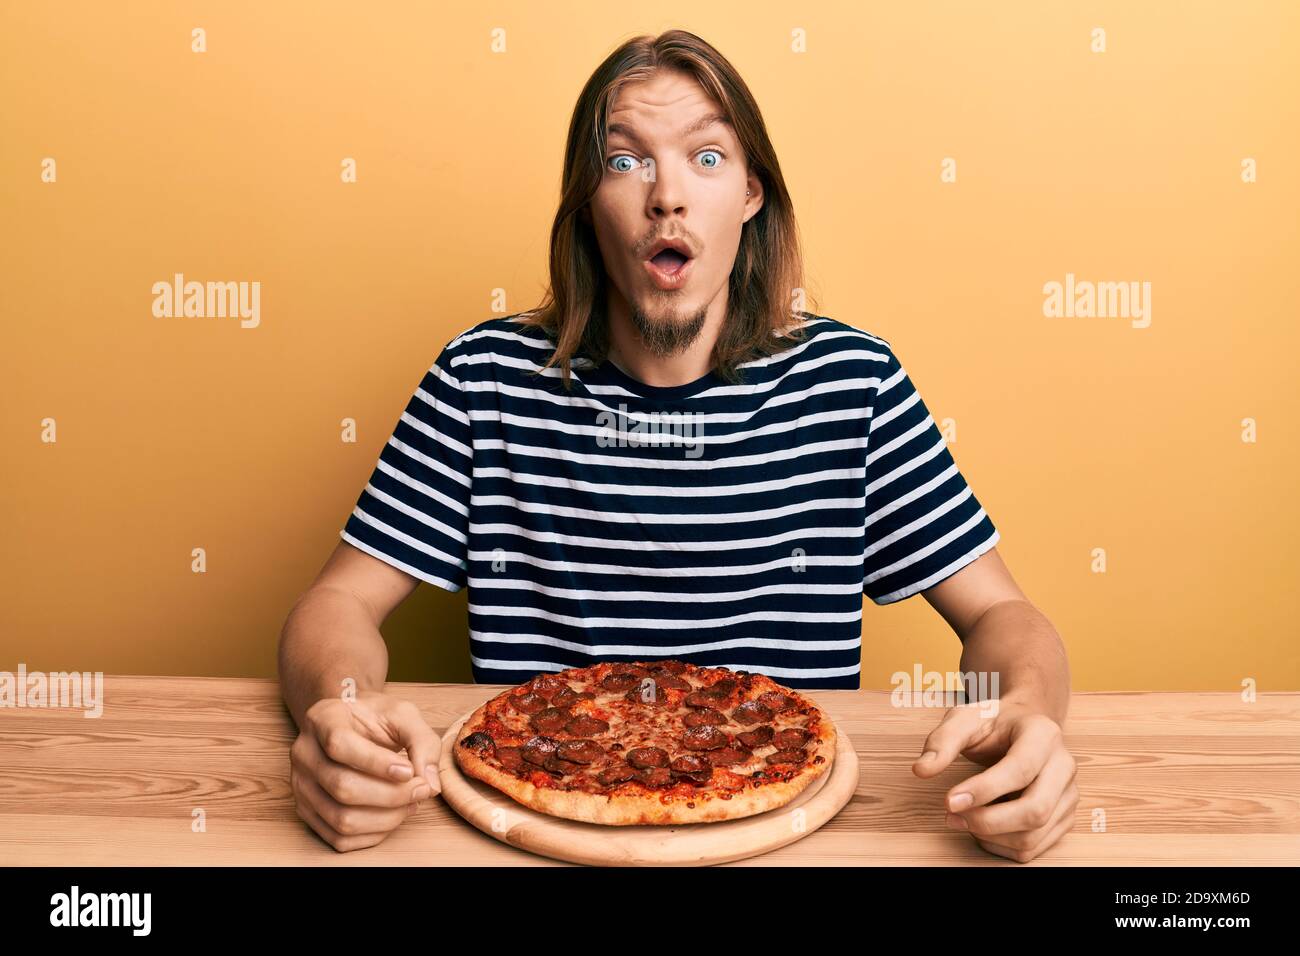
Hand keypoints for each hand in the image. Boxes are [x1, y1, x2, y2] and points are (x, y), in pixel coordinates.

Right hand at [289, 689, 441, 851]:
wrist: (351, 724)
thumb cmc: (375, 718)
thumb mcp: (403, 715)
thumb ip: (422, 742)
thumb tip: (430, 784)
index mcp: (322, 719)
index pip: (339, 745)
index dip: (376, 763)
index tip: (408, 770)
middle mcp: (304, 753)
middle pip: (342, 786)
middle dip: (391, 795)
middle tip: (422, 789)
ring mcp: (301, 785)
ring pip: (341, 818)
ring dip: (386, 818)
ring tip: (411, 802)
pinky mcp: (307, 811)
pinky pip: (339, 838)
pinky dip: (373, 834)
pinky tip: (393, 815)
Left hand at [912, 699, 1077, 862]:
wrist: (1023, 726)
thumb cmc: (994, 723)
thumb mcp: (964, 718)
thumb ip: (942, 740)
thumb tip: (922, 769)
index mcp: (1043, 734)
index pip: (1020, 769)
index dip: (984, 790)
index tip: (948, 800)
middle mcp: (1064, 765)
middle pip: (1035, 810)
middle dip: (987, 821)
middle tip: (950, 815)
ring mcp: (1068, 794)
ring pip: (1033, 835)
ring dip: (991, 836)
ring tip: (962, 818)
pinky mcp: (1063, 817)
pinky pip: (1033, 848)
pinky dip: (1001, 845)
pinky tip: (981, 826)